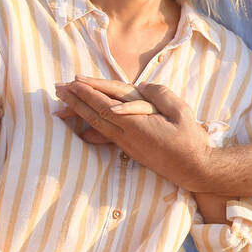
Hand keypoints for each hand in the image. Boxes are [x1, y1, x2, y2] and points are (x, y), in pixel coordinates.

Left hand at [54, 75, 214, 191]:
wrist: (194, 169)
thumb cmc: (190, 141)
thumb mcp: (181, 112)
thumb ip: (161, 95)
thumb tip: (142, 86)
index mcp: (138, 125)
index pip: (106, 105)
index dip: (89, 93)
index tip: (73, 82)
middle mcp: (128, 136)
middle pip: (95, 115)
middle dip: (75, 101)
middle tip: (57, 89)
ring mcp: (127, 145)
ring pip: (98, 126)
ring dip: (79, 113)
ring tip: (62, 104)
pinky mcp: (130, 150)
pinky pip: (106, 136)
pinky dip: (91, 127)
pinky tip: (82, 126)